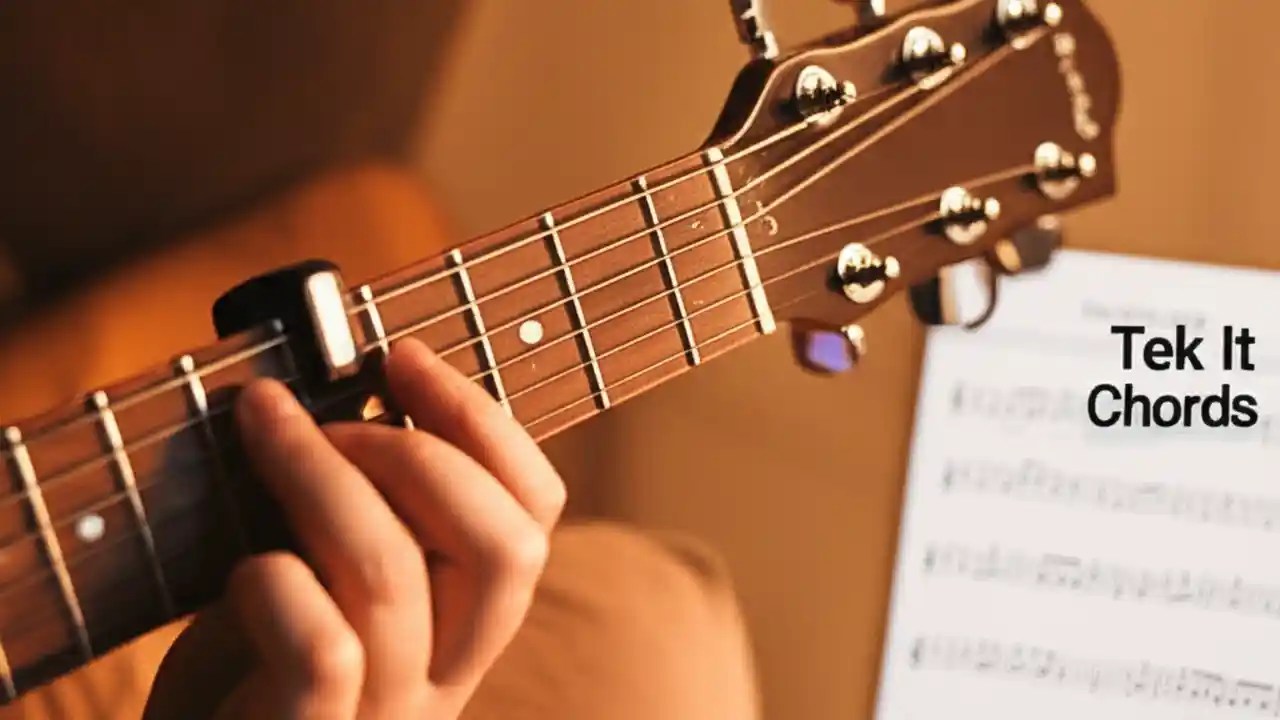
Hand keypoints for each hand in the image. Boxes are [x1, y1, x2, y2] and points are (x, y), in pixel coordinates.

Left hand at [144, 338, 565, 718]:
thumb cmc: (245, 657)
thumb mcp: (326, 571)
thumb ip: (364, 504)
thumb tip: (348, 379)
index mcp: (466, 623)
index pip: (536, 515)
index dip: (484, 420)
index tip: (404, 355)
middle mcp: (446, 676)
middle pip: (504, 546)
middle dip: (415, 449)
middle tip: (333, 419)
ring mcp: (383, 716)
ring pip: (392, 573)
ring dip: (322, 476)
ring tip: (265, 434)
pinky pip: (326, 650)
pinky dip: (279, 583)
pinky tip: (242, 570)